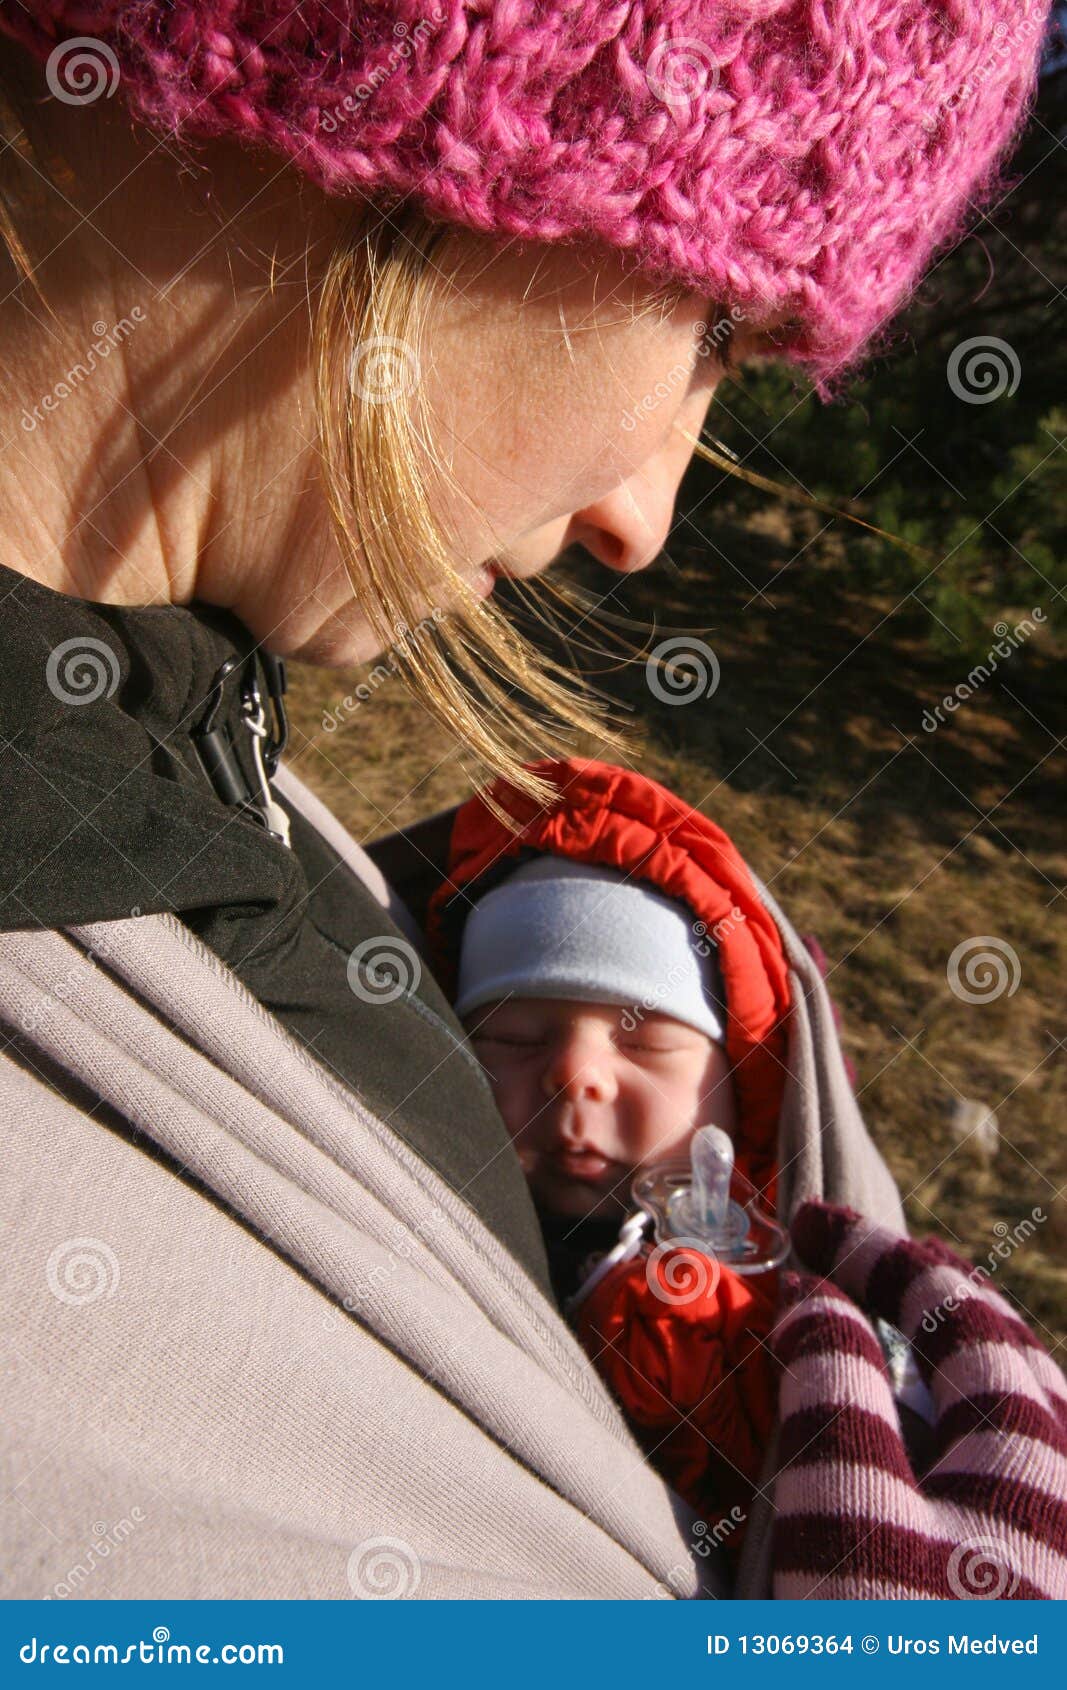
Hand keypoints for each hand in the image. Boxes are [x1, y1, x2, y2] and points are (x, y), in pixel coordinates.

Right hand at [768, 1200, 1066, 1598]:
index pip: (952, 1309)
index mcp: (1029, 1449)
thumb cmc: (897, 1652)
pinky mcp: (1044, 1584)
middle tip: (852, 1256)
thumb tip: (816, 1297)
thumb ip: (833, 1394)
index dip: (877, 1256)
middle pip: (1004, 1345)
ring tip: (884, 1332)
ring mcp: (1063, 1537)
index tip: (812, 1224)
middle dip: (924, 1289)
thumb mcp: (845, 1522)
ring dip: (948, 1355)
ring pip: (1020, 1408)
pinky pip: (1018, 1466)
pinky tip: (920, 1446)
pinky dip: (961, 1422)